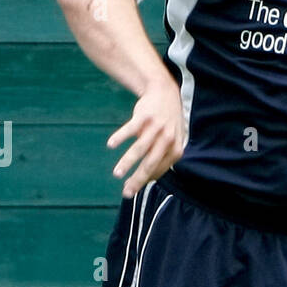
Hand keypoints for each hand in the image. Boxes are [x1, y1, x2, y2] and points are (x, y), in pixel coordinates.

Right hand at [108, 77, 185, 197]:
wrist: (165, 92)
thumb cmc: (166, 123)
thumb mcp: (173, 140)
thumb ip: (163, 158)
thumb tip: (147, 180)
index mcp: (176, 149)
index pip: (159, 170)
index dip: (144, 182)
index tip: (131, 190)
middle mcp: (167, 140)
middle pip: (150, 164)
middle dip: (137, 180)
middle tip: (126, 193)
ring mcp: (156, 128)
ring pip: (140, 149)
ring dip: (127, 163)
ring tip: (117, 174)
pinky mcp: (144, 116)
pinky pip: (130, 129)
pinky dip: (120, 136)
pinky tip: (111, 145)